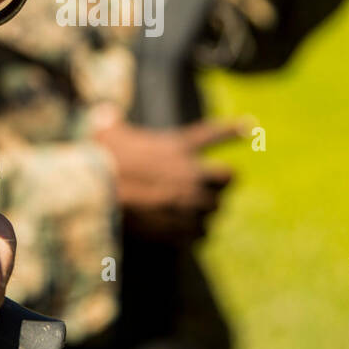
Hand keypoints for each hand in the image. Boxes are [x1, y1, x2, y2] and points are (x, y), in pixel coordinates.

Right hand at [92, 109, 239, 242]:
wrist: (98, 194)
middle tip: (209, 188)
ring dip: (204, 211)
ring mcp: (189, 201)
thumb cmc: (99, 161)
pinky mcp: (182, 227)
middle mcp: (191, 173)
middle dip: (221, 183)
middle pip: (228, 177)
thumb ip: (110, 123)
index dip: (233, 130)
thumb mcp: (106, 133)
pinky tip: (181, 234)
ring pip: (215, 209)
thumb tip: (103, 114)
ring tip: (186, 213)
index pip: (213, 135)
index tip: (250, 126)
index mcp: (178, 147)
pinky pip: (201, 234)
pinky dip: (194, 234)